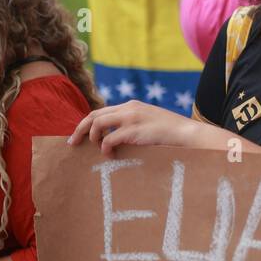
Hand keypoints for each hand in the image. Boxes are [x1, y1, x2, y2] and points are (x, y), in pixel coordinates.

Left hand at [68, 100, 195, 154]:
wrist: (187, 134)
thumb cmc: (170, 133)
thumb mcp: (149, 122)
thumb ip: (134, 124)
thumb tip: (116, 138)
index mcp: (131, 105)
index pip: (101, 111)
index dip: (87, 123)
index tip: (80, 135)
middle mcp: (128, 108)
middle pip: (94, 115)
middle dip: (80, 129)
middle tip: (72, 143)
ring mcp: (131, 118)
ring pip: (98, 123)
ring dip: (92, 137)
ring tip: (96, 149)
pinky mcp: (134, 131)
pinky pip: (109, 139)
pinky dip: (105, 148)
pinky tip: (109, 155)